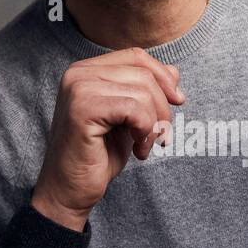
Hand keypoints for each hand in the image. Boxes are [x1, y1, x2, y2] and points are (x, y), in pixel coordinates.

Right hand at [31, 46, 184, 230]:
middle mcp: (78, 74)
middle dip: (162, 106)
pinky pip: (134, 109)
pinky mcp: (82, 109)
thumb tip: (174, 72)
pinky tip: (138, 150)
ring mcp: (78, 89)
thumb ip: (145, 92)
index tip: (178, 101)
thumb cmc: (97, 156)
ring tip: (144, 146)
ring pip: (142, 92)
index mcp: (86, 70)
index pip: (135, 56)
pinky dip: (145, 131)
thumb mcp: (129, 119)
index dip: (163, 77)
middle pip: (143, 73)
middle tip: (159, 136)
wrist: (69, 190)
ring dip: (154, 124)